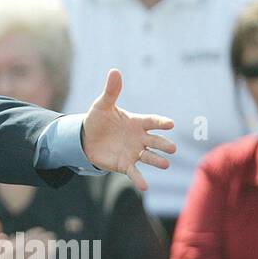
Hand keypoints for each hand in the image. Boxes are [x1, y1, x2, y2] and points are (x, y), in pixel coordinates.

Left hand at [80, 69, 176, 191]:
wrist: (85, 138)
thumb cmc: (97, 120)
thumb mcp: (102, 105)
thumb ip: (111, 91)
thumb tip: (114, 71)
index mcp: (137, 122)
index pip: (152, 121)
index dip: (161, 122)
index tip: (170, 123)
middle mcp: (139, 138)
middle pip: (155, 141)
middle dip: (163, 144)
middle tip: (172, 148)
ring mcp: (134, 152)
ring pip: (149, 157)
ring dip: (157, 160)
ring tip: (166, 164)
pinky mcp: (125, 164)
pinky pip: (134, 172)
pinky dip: (139, 179)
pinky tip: (145, 187)